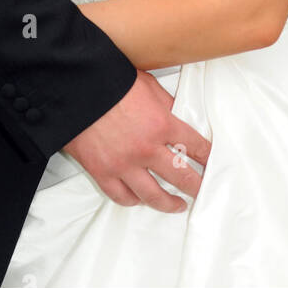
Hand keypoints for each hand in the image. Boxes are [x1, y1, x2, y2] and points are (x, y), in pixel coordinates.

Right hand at [64, 69, 210, 214]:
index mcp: (161, 123)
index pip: (195, 146)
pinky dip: (134, 201)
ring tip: (178, 205)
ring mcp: (124, 164)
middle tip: (203, 190)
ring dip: (169, 203)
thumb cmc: (109, 81)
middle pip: (181, 176)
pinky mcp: (103, 172)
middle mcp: (147, 149)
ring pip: (154, 195)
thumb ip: (165, 103)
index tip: (213, 163)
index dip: (208, 157)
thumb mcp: (147, 84)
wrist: (74, 89)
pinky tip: (140, 199)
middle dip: (196, 186)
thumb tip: (176, 114)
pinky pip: (123, 196)